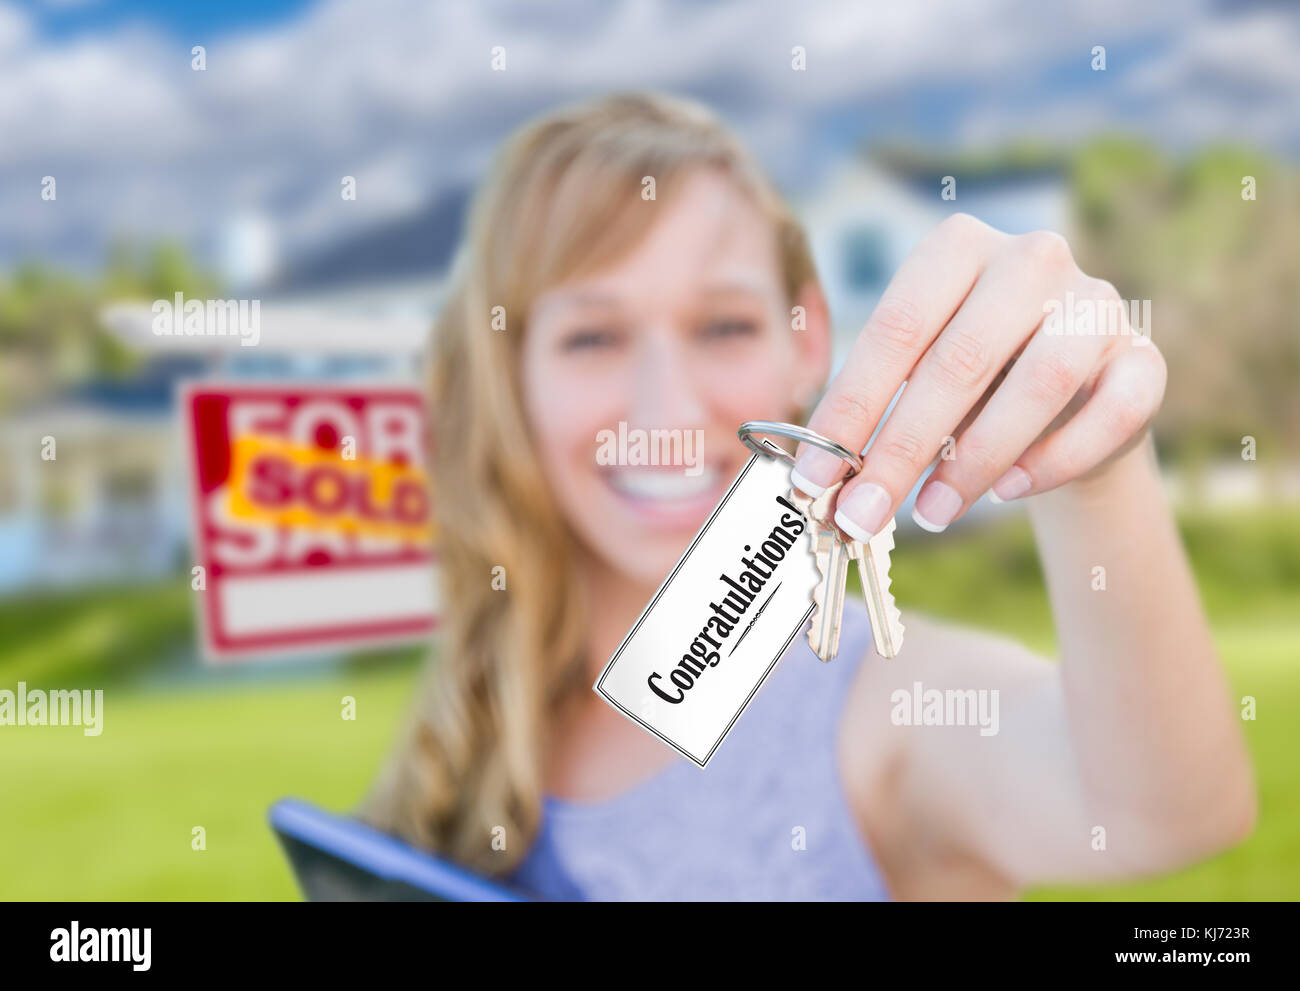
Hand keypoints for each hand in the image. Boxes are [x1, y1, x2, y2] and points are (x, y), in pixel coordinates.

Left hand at [791, 213, 1166, 536]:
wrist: (1065, 399)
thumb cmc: (970, 383)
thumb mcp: (916, 378)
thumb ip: (877, 412)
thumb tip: (823, 479)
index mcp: (957, 247)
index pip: (894, 330)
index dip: (850, 409)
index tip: (814, 477)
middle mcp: (1031, 259)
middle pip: (959, 360)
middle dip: (900, 449)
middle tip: (861, 513)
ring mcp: (1095, 303)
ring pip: (1039, 383)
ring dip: (975, 461)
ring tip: (929, 514)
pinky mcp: (1143, 358)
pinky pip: (1110, 413)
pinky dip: (1056, 459)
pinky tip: (1011, 491)